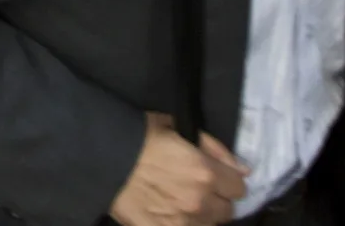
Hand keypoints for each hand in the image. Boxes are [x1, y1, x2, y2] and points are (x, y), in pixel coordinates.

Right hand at [109, 115, 248, 225]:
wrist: (100, 157)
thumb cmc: (138, 136)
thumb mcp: (177, 127)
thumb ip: (214, 148)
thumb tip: (243, 168)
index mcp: (205, 172)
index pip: (239, 188)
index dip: (228, 180)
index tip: (217, 176)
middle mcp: (199, 201)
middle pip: (227, 211)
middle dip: (216, 199)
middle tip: (198, 189)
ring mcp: (181, 221)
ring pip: (208, 225)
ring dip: (201, 215)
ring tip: (182, 202)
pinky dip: (181, 223)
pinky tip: (169, 213)